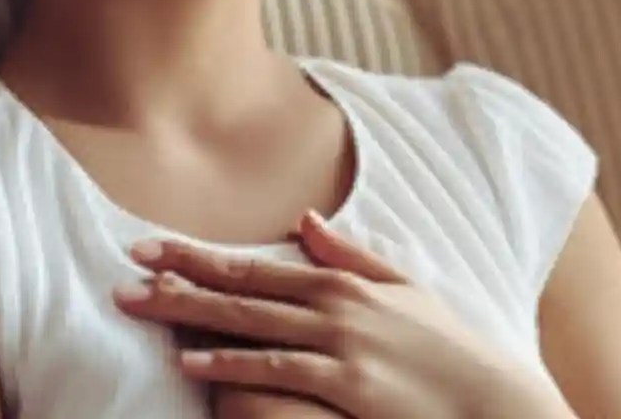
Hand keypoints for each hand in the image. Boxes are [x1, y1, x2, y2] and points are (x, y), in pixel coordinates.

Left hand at [114, 211, 569, 417]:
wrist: (495, 399)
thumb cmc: (447, 347)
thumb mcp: (403, 287)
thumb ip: (349, 253)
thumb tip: (304, 220)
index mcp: (342, 281)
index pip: (253, 265)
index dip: (196, 256)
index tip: (150, 247)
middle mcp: (335, 305)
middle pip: (240, 288)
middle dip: (179, 275)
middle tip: (125, 266)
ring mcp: (341, 344)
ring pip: (250, 325)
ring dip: (191, 314)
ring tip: (141, 306)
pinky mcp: (349, 383)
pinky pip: (278, 371)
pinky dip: (232, 364)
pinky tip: (193, 361)